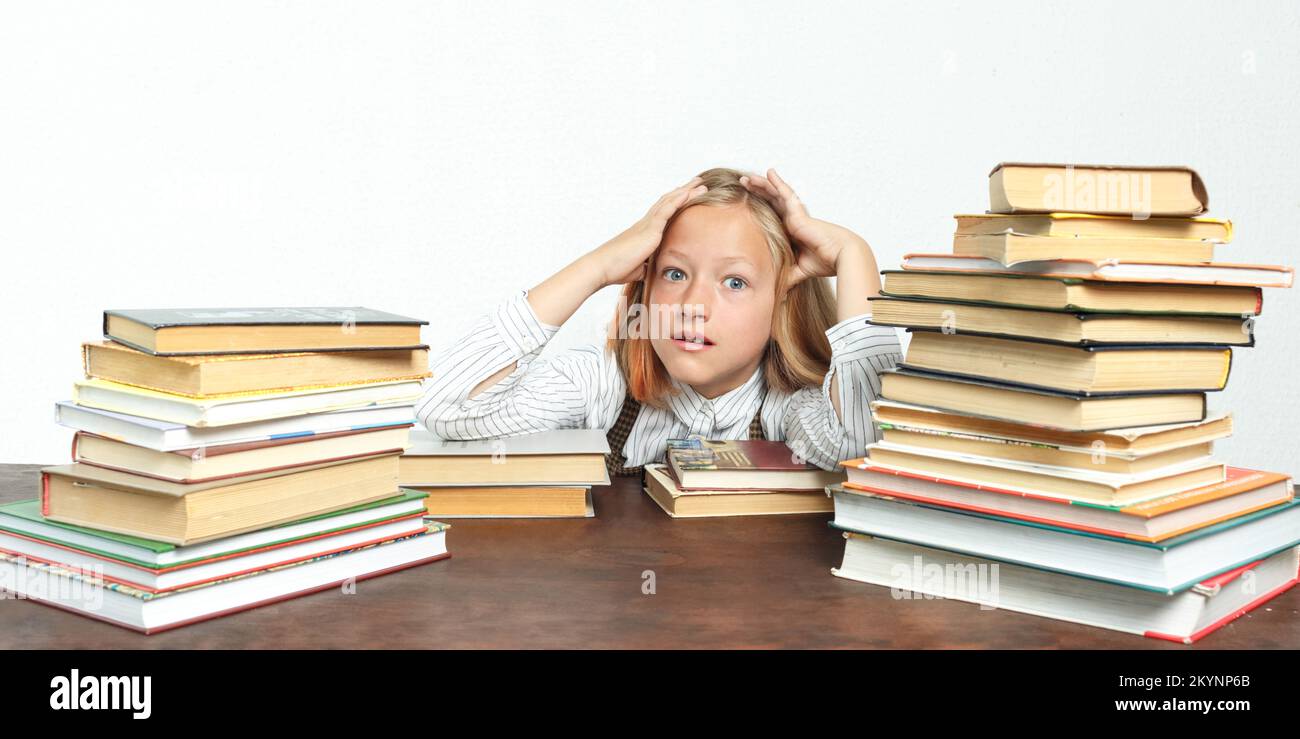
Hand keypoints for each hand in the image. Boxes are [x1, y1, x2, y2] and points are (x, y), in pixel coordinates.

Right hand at [589, 176, 707, 287]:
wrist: (603, 267)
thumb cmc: (616, 269)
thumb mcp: (637, 268)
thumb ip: (646, 266)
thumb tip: (650, 271)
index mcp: (644, 232)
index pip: (662, 212)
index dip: (674, 202)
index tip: (686, 194)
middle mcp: (646, 224)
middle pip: (668, 202)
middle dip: (683, 191)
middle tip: (697, 182)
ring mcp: (647, 224)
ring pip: (669, 202)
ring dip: (685, 192)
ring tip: (700, 183)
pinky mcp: (649, 229)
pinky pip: (666, 210)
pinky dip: (678, 200)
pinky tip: (687, 192)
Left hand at [741, 168, 859, 292]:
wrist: (839, 257)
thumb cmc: (825, 261)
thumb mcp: (798, 270)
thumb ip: (786, 276)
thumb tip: (775, 291)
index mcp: (791, 231)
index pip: (771, 216)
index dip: (759, 207)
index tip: (743, 203)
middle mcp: (792, 219)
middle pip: (770, 202)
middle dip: (756, 193)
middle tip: (741, 184)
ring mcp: (795, 214)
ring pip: (774, 195)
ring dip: (761, 185)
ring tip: (746, 178)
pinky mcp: (799, 211)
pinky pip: (785, 193)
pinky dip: (777, 182)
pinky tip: (769, 172)